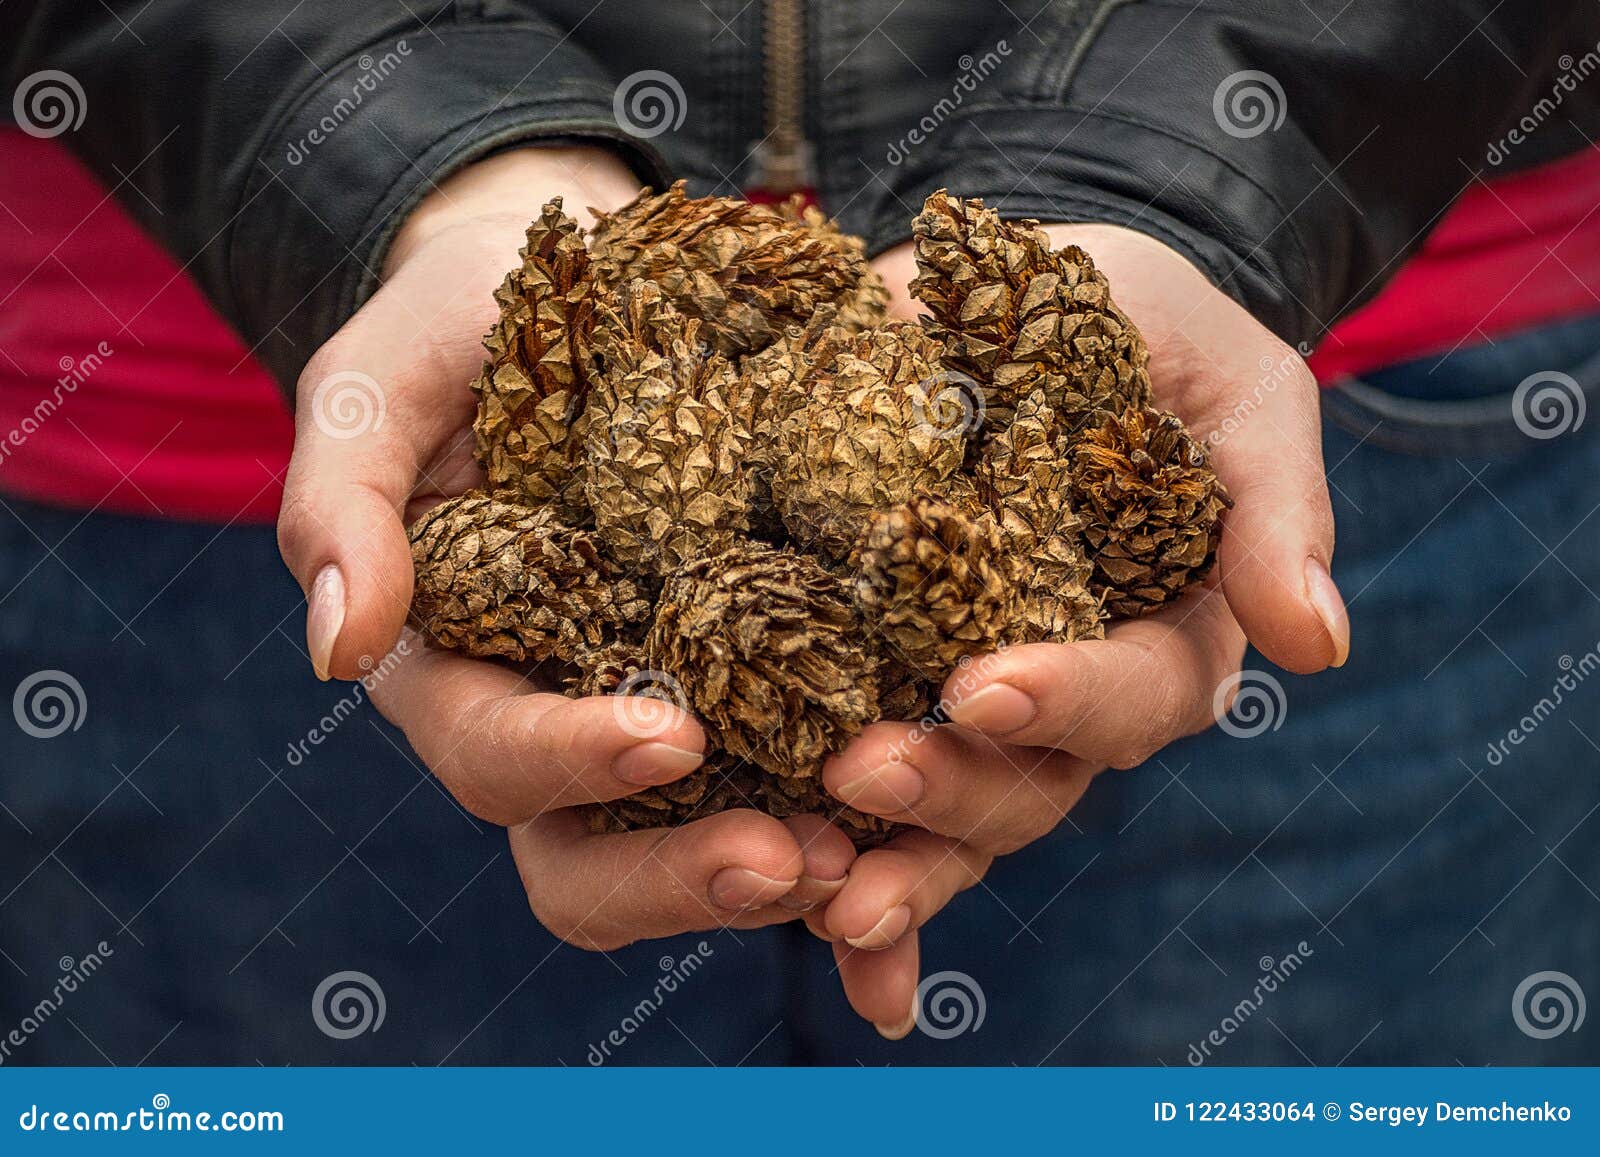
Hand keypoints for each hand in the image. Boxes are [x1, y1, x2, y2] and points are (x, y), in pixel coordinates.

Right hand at [276, 148, 855, 951]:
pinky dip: (866, 839)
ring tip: (881, 853)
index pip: (495, 754)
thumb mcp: (383, 381)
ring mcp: (674, 714)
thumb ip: (342, 502)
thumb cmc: (472, 330)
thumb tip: (342, 650)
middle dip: (686, 873)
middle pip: (595, 859)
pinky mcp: (767, 688)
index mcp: (464, 671)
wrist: (598, 294)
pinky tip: (933, 834)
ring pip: (707, 845)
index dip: (570, 760)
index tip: (669, 732)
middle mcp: (566, 722)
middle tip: (796, 860)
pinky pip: (807, 787)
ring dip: (789, 874)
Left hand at [816, 225, 1346, 1036]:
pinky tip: (784, 912)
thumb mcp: (1237, 391)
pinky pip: (846, 783)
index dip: (1069, 701)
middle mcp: (1063, 695)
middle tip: (866, 775)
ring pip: (942, 811)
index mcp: (1160, 637)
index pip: (1136, 695)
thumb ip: (1272, 509)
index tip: (986, 689)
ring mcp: (961, 695)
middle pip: (1030, 784)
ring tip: (818, 897)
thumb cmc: (1152, 336)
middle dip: (954, 793)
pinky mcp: (872, 672)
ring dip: (888, 862)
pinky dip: (824, 862)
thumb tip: (1316, 647)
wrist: (1020, 301)